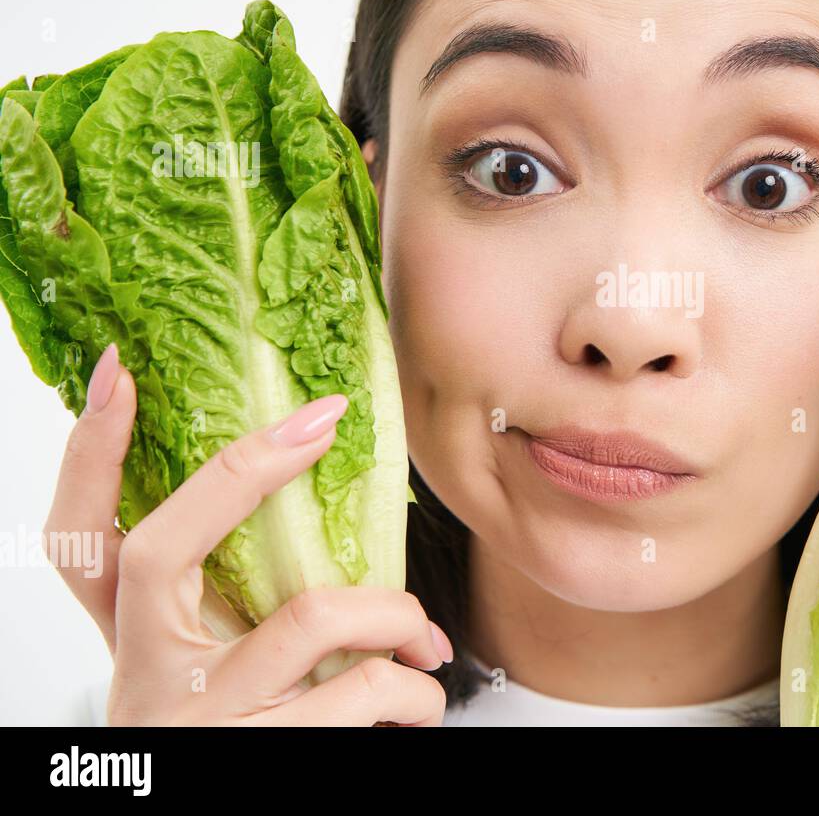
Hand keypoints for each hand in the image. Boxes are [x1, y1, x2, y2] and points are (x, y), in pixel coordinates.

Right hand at [43, 343, 450, 725]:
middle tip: (323, 423)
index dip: (86, 455)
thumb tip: (301, 507)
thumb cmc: (241, 747)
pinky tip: (418, 704)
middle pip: (161, 549)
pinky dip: (414, 691)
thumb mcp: (213, 678)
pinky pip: (365, 695)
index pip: (74, 541)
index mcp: (133, 652)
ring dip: (396, 615)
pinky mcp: (264, 765)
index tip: (118, 372)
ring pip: (311, 618)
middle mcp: (145, 684)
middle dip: (249, 470)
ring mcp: (200, 728)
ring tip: (425, 643)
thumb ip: (230, 609)